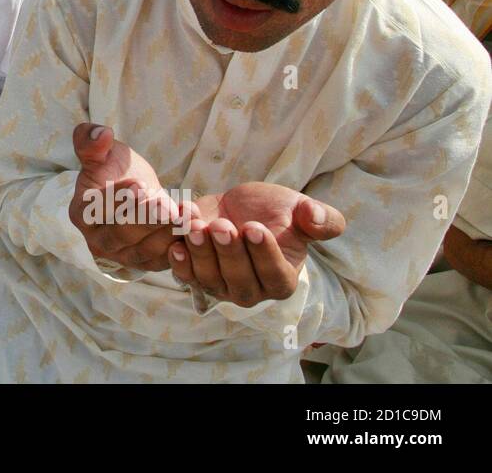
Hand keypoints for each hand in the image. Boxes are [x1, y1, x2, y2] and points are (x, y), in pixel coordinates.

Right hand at [68, 122, 182, 271]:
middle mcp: (98, 241)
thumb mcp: (103, 152)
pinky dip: (179, 243)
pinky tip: (191, 222)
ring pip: (144, 250)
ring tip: (184, 213)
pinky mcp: (147, 263)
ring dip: (166, 232)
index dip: (119, 199)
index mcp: (82, 213)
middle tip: (165, 205)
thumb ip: (92, 142)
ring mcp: (123, 256)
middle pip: (120, 235)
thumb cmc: (114, 170)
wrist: (136, 191)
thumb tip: (101, 134)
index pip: (96, 211)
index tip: (141, 184)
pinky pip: (163, 259)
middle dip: (145, 219)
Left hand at [170, 182, 345, 306]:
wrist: (240, 207)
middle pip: (239, 281)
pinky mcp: (195, 274)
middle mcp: (251, 290)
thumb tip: (316, 216)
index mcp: (282, 279)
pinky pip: (185, 275)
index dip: (264, 254)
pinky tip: (176, 243)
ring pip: (209, 278)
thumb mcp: (300, 210)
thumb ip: (321, 218)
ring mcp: (220, 285)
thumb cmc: (275, 212)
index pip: (274, 275)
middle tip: (222, 226)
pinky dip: (179, 260)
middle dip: (229, 253)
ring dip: (201, 253)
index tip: (254, 228)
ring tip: (196, 226)